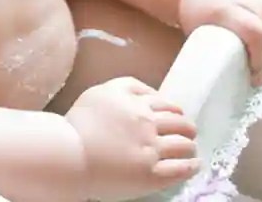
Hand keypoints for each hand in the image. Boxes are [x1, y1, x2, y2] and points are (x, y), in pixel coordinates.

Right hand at [64, 77, 199, 200]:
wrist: (68, 154)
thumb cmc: (77, 124)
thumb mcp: (99, 92)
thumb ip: (126, 87)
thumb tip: (151, 93)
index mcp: (134, 102)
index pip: (165, 104)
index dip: (175, 111)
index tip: (176, 117)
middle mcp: (147, 123)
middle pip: (180, 123)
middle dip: (187, 128)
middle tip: (188, 133)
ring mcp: (151, 148)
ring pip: (184, 145)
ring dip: (190, 146)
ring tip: (191, 150)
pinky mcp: (151, 174)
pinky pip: (180, 169)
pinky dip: (191, 166)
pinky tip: (194, 165)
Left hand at [178, 0, 261, 85]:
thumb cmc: (196, 9)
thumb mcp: (194, 27)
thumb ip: (205, 48)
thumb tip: (210, 80)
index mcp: (229, 8)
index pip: (255, 33)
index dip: (259, 56)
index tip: (251, 74)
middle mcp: (252, 2)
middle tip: (257, 79)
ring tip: (261, 69)